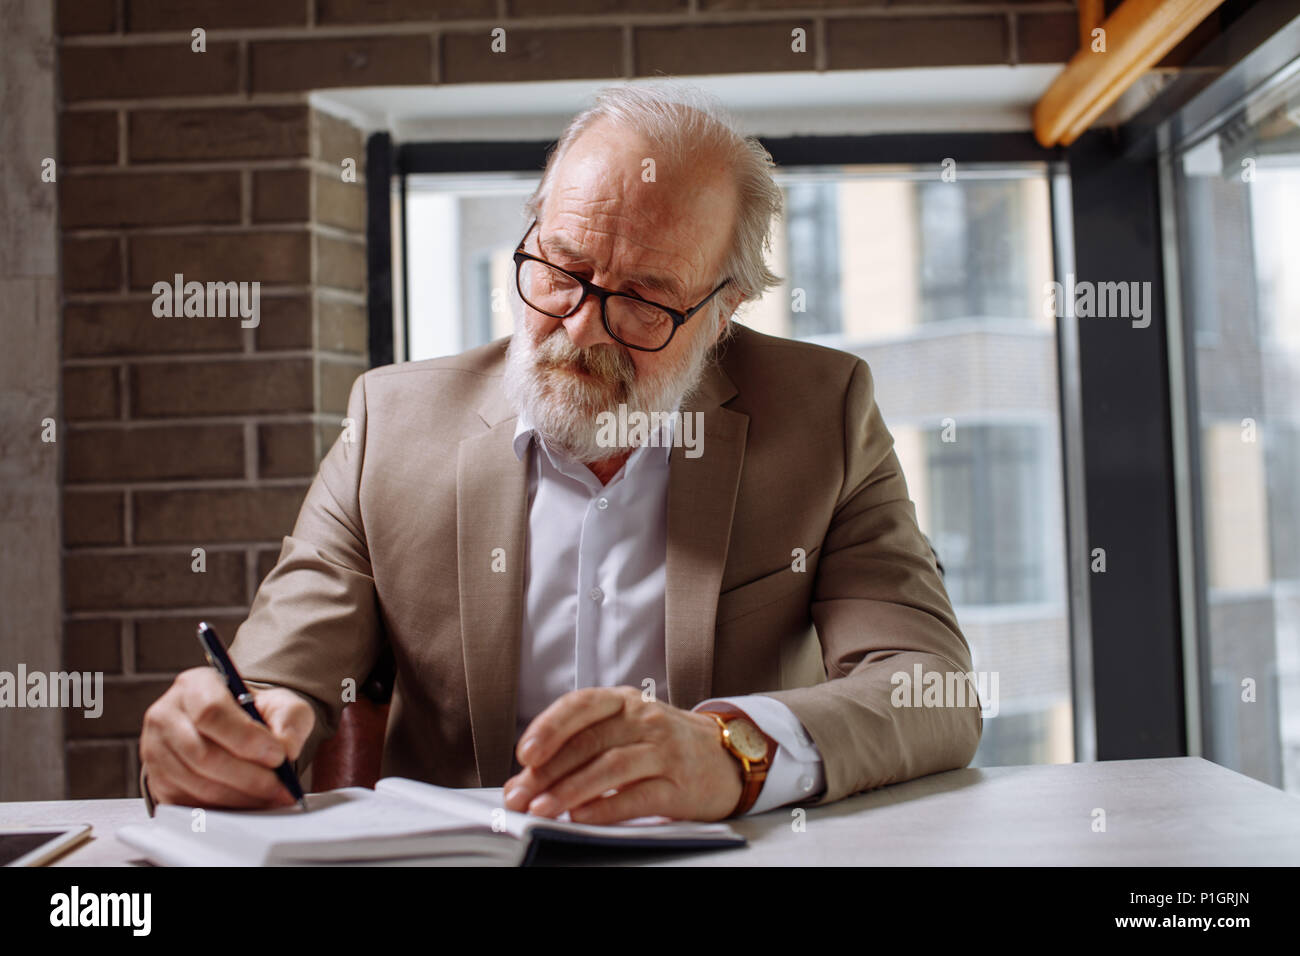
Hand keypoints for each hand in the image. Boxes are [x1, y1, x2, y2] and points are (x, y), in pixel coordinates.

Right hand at [139, 667, 314, 808]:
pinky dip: (224, 808)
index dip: (246, 739)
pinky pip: (189, 803)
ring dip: (240, 796)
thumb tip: (285, 749)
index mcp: (195, 685)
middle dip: (248, 776)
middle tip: (280, 786)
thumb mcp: (281, 704)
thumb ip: (289, 721)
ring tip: (270, 796)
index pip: (211, 712)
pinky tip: (249, 802)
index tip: (277, 756)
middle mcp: (166, 715)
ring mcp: (155, 750)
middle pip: (203, 754)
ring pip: (196, 783)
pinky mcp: (157, 781)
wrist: (234, 727)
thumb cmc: (254, 712)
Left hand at [502, 686, 743, 822]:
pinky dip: (606, 808)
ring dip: (571, 790)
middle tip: (520, 796)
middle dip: (548, 772)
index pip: (581, 706)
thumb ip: (581, 747)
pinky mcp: (680, 785)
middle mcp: (645, 720)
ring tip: (542, 810)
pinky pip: (638, 796)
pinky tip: (582, 817)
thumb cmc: (665, 744)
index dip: (549, 728)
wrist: (729, 757)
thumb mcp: (626, 730)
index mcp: (625, 702)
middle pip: (589, 741)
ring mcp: (665, 751)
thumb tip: (526, 780)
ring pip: (610, 766)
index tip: (524, 755)